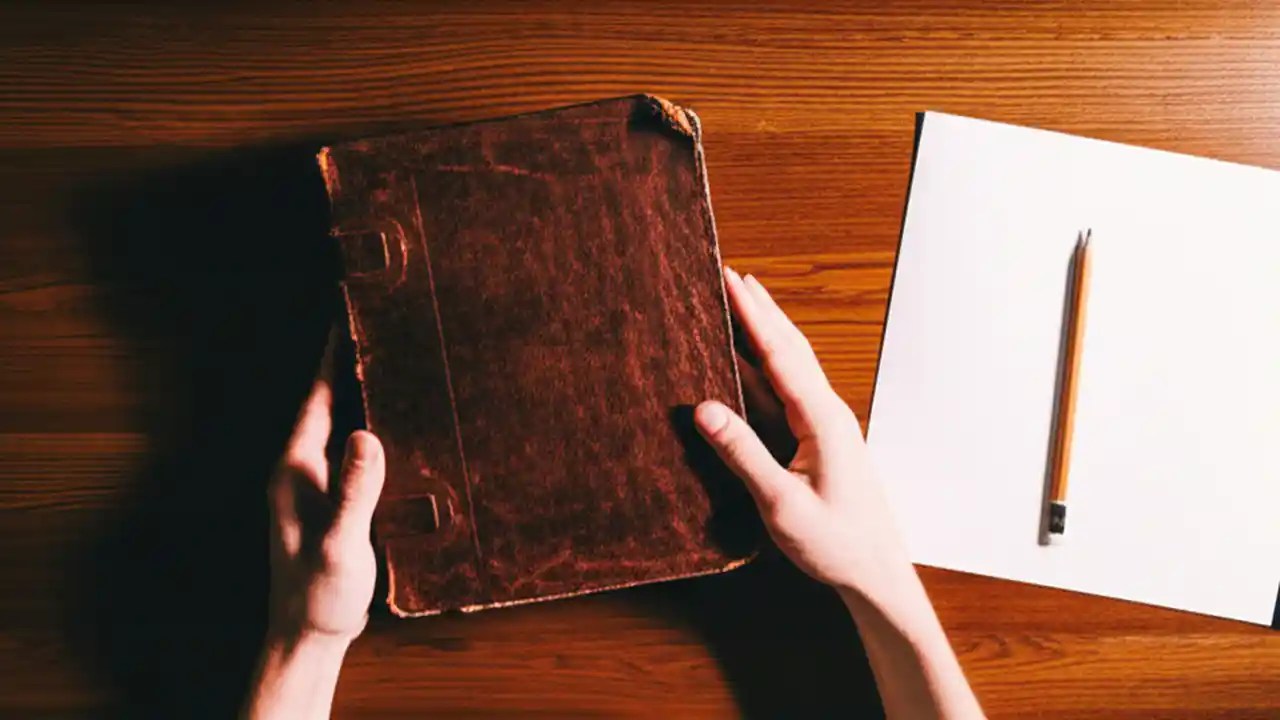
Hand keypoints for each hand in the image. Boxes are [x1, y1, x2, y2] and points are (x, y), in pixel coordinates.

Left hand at [267, 336, 384, 641]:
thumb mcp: (339, 540)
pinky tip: (399, 430)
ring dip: (364, 400)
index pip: (315, 401)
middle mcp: (301, 472)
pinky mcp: (334, 504)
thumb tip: (367, 435)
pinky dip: (374, 434)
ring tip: (396, 369)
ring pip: (342, 429)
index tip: (348, 320)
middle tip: (383, 333)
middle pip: (328, 407)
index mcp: (295, 470)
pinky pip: (354, 455)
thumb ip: (354, 490)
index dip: (331, 360)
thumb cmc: (317, 592)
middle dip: (351, 370)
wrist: (308, 634)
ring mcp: (316, 488)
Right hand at [696, 268, 912, 603]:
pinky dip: (764, 365)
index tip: (730, 279)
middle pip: (788, 347)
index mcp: (821, 419)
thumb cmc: (835, 543)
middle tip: (727, 274)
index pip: (780, 353)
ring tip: (735, 302)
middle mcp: (826, 412)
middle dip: (758, 308)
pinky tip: (746, 360)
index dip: (753, 314)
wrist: (875, 572)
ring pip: (790, 365)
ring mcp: (823, 424)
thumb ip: (742, 454)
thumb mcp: (781, 503)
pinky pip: (786, 391)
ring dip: (763, 331)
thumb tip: (703, 408)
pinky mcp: (817, 440)